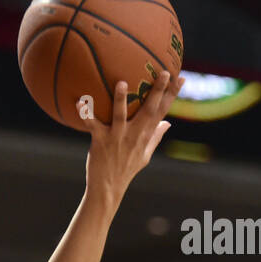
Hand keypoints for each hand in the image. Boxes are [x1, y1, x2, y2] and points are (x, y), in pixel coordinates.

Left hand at [79, 71, 184, 204]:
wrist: (107, 188)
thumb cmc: (125, 170)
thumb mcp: (145, 155)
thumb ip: (155, 137)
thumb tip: (168, 123)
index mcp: (145, 136)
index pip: (162, 112)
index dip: (172, 95)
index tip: (181, 77)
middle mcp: (133, 135)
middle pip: (148, 110)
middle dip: (157, 91)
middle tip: (165, 72)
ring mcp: (117, 137)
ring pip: (120, 115)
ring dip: (120, 99)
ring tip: (121, 83)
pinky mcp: (100, 142)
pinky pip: (92, 125)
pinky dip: (85, 114)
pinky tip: (79, 102)